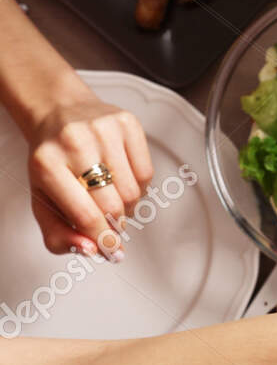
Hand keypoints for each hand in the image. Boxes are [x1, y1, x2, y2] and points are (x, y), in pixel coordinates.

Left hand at [23, 77, 153, 259]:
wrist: (59, 112)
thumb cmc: (51, 160)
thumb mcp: (42, 199)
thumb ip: (59, 234)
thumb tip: (91, 250)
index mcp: (46, 164)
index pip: (85, 215)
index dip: (103, 240)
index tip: (112, 251)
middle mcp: (74, 142)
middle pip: (112, 206)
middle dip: (115, 224)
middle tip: (110, 224)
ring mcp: (103, 130)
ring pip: (134, 193)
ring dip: (127, 206)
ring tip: (112, 198)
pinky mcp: (127, 123)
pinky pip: (147, 173)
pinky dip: (139, 187)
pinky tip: (124, 180)